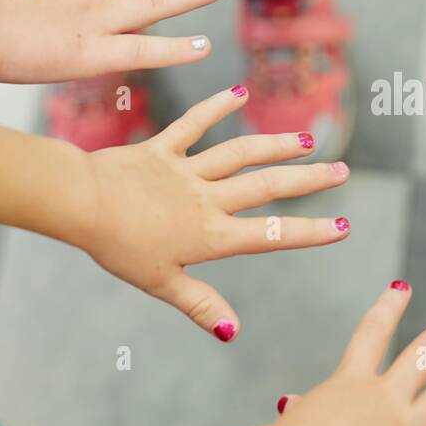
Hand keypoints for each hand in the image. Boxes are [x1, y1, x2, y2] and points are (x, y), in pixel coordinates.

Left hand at [79, 86, 352, 337]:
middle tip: (342, 171)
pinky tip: (240, 93)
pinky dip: (217, 108)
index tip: (343, 228)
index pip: (270, 234)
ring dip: (276, 145)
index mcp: (210, 236)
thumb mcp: (160, 283)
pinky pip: (194, 125)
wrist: (81, 204)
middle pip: (266, 187)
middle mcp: (207, 200)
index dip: (309, 232)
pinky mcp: (163, 150)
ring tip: (307, 140)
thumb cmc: (118, 247)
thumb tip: (233, 332)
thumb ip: (200, 305)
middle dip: (308, 181)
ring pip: (241, 155)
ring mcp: (187, 171)